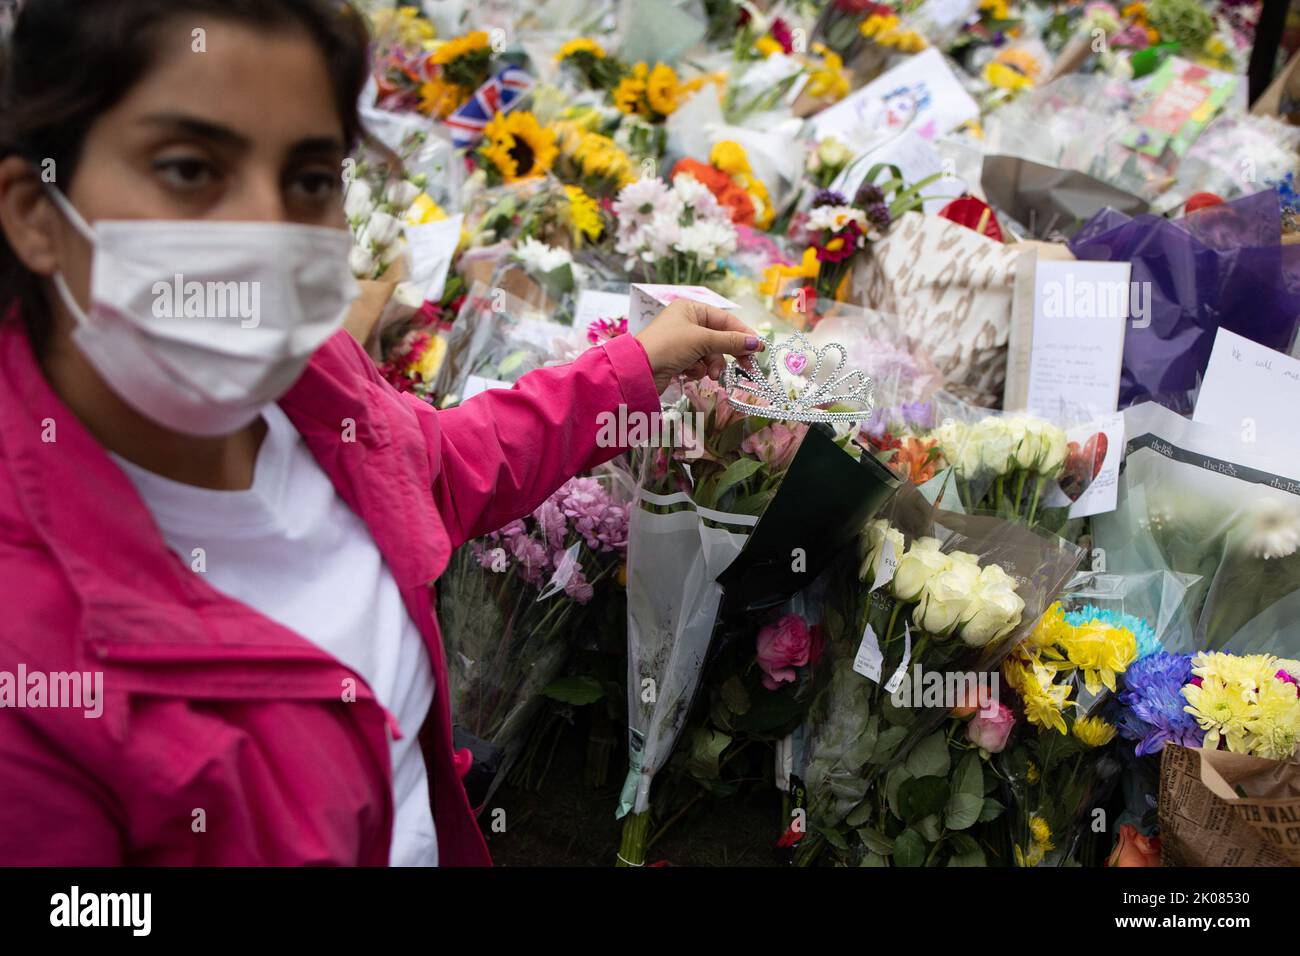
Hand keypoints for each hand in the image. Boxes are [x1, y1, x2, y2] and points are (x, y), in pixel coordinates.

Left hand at [634, 298, 764, 392]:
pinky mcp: (678, 359)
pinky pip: (699, 363)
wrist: (638, 370)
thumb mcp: (702, 340)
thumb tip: (757, 342)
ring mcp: (682, 341)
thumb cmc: (669, 346)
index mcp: (691, 309)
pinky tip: (689, 373)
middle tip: (747, 368)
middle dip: (729, 353)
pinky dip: (698, 370)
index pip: (725, 320)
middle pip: (719, 338)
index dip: (743, 334)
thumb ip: (731, 342)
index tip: (758, 348)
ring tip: (709, 374)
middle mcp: (687, 322)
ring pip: (710, 353)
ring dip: (712, 365)